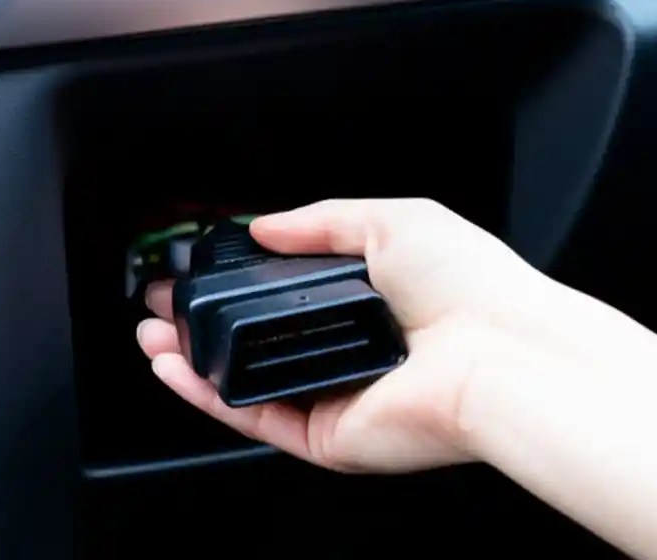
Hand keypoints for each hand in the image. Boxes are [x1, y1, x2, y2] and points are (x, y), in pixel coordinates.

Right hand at [136, 198, 572, 472]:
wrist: (504, 353)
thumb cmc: (472, 287)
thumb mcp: (390, 221)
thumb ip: (321, 223)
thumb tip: (264, 225)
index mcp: (369, 301)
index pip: (287, 294)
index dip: (239, 283)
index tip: (200, 268)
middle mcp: (350, 351)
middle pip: (258, 342)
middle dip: (203, 324)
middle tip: (161, 306)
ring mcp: (338, 396)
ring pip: (249, 384)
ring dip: (194, 361)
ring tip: (152, 336)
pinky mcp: (330, 435)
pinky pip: (259, 417)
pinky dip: (211, 398)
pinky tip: (177, 370)